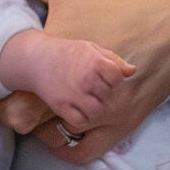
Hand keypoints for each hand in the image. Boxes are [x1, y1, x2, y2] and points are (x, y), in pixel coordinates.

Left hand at [0, 0, 169, 163]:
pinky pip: (79, 151)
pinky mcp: (120, 125)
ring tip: (33, 96)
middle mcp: (81, 94)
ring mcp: (102, 115)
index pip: (6, 88)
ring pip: (48, 136)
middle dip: (9, 101)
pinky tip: (55, 121)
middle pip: (22, 119)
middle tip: (10, 82)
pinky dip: (62, 142)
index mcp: (60, 54)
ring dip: (35, 119)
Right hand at [0, 30, 135, 131]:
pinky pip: (80, 121)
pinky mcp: (61, 106)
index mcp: (95, 62)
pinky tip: (79, 108)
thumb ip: (114, 60)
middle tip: (97, 91)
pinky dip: (82, 118)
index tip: (107, 79)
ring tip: (90, 100)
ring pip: (97, 112)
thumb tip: (133, 71)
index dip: (115, 80)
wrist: (36, 59)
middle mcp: (86, 79)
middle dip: (105, 95)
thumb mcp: (91, 48)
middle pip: (108, 97)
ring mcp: (73, 94)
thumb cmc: (68, 53)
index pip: (118, 78)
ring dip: (96, 108)